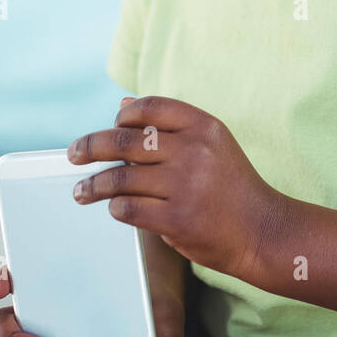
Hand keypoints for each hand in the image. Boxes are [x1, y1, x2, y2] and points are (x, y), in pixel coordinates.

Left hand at [67, 96, 286, 281]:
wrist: (262, 230)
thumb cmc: (234, 187)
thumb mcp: (211, 144)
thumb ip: (169, 126)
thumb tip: (125, 105)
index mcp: (204, 126)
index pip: (150, 108)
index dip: (123, 116)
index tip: (109, 126)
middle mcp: (193, 151)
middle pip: (126, 140)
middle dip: (91, 146)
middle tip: (74, 154)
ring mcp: (185, 185)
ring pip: (121, 176)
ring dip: (94, 184)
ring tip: (81, 191)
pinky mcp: (176, 219)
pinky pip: (129, 208)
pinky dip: (115, 207)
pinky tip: (112, 208)